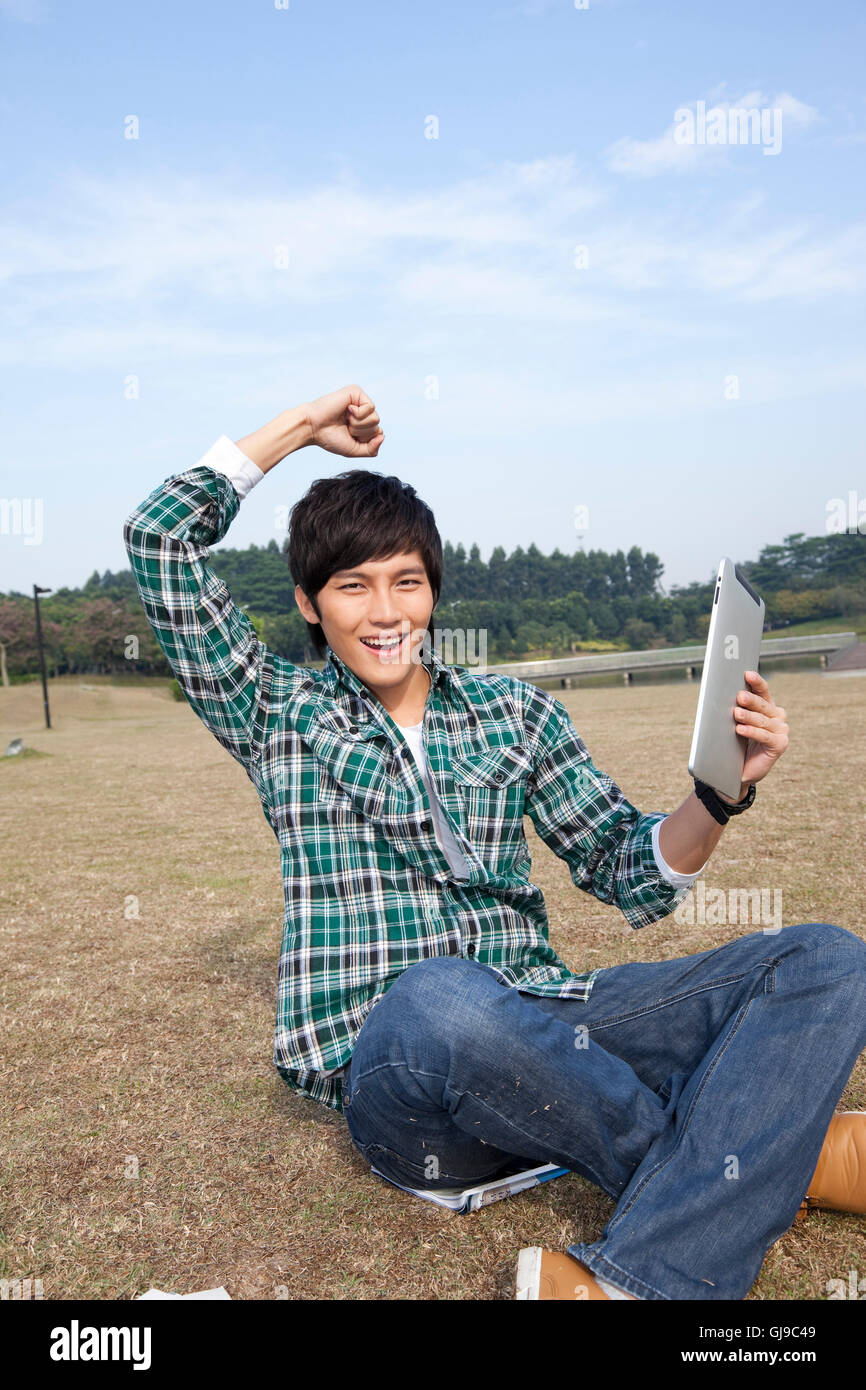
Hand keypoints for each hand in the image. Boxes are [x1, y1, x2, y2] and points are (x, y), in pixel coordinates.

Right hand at [304, 385, 384, 458]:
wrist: (313, 428)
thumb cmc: (330, 438)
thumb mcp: (354, 450)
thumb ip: (371, 449)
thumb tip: (382, 436)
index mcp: (363, 423)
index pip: (378, 434)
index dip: (364, 440)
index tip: (349, 436)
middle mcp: (363, 410)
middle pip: (378, 427)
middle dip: (361, 433)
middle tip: (345, 427)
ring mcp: (360, 400)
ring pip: (376, 419)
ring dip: (359, 425)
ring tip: (345, 420)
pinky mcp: (356, 392)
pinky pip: (370, 407)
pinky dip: (358, 414)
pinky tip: (347, 410)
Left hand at [723, 670, 788, 798]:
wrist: (739, 770)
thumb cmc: (736, 742)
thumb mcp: (736, 722)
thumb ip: (736, 708)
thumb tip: (724, 693)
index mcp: (768, 706)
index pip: (763, 691)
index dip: (756, 682)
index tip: (746, 673)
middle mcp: (778, 716)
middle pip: (763, 705)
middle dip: (750, 700)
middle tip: (739, 696)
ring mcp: (781, 730)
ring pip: (762, 720)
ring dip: (748, 717)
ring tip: (736, 714)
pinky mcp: (780, 744)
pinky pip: (765, 736)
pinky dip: (752, 732)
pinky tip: (741, 729)